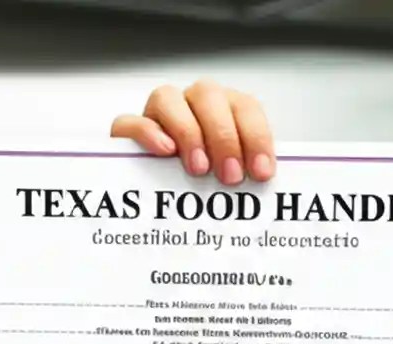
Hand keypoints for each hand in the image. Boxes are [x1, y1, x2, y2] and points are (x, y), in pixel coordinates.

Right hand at [110, 78, 275, 185]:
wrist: (162, 198)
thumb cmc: (209, 183)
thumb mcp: (235, 177)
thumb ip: (250, 172)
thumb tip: (265, 183)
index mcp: (226, 109)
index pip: (246, 107)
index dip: (256, 137)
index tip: (261, 172)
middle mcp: (193, 103)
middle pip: (208, 95)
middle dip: (224, 137)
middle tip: (230, 176)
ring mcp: (159, 113)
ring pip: (167, 98)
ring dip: (188, 132)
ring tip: (199, 168)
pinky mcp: (128, 131)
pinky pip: (131, 121)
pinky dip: (149, 133)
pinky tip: (166, 152)